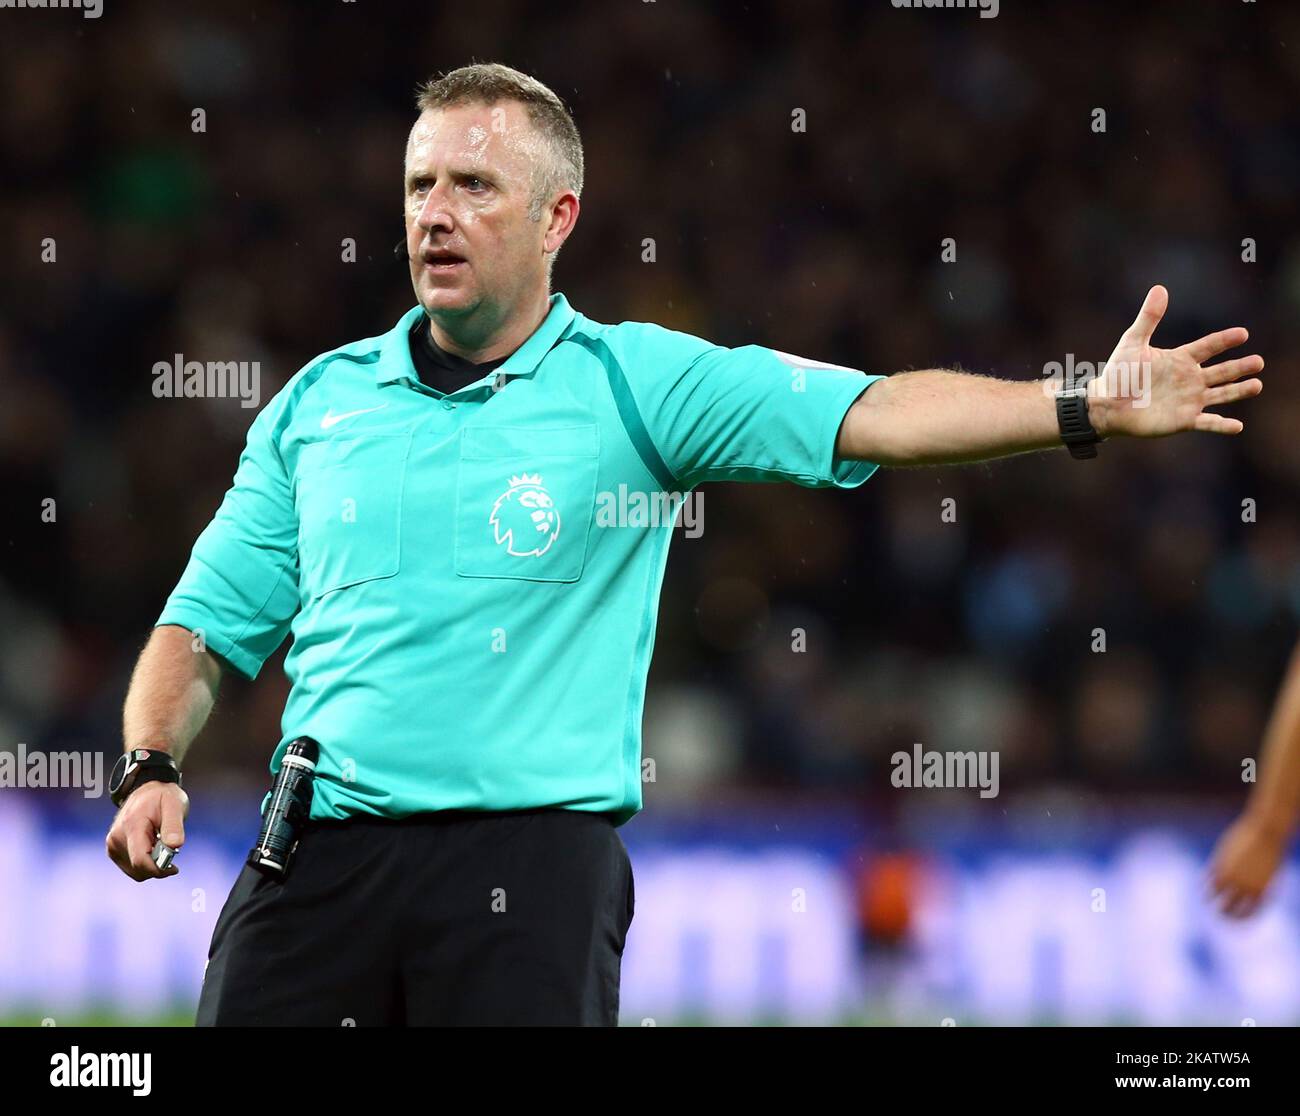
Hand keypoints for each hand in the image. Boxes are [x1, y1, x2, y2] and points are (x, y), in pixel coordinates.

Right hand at [106, 781, 188, 881]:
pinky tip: (152, 847)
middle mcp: (116, 837)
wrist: (146, 791)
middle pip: (138, 868)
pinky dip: (145, 863)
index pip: (140, 859)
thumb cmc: (162, 797)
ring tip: (159, 844)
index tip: (174, 868)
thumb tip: (174, 846)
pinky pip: (131, 868)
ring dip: (152, 865)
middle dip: (158, 866)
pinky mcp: (113, 850)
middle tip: (170, 849)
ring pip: (135, 871)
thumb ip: (174, 826)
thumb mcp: (174, 804)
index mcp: (132, 825)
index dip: (158, 869)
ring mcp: (112, 844)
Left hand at [1089, 285, 1262, 437]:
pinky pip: (1208, 423)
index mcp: (1180, 360)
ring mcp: (1189, 400)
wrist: (1107, 405)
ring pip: (1222, 394)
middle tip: (1258, 361)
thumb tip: (1159, 288)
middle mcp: (1190, 379)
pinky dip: (1222, 425)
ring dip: (1239, 390)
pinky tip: (1237, 426)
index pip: (1208, 347)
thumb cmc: (1118, 374)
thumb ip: (1149, 318)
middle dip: (1240, 367)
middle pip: (1222, 371)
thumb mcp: (1133, 342)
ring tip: (1257, 385)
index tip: (1242, 333)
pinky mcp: (1184, 420)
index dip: (1224, 340)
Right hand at [1207, 813, 1288, 917]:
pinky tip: (1203, 885)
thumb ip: (1259, 887)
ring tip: (1207, 901)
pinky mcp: (1220, 865)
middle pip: (1229, 908)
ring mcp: (1231, 876)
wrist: (1266, 832)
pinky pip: (1208, 879)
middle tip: (1219, 914)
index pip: (1248, 914)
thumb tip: (1249, 898)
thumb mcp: (1269, 873)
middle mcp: (1245, 888)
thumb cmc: (1271, 851)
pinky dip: (1204, 884)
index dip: (1240, 920)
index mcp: (1261, 893)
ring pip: (1215, 896)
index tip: (1234, 920)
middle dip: (1224, 914)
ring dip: (1210, 900)